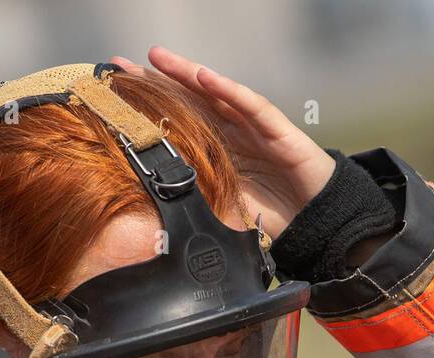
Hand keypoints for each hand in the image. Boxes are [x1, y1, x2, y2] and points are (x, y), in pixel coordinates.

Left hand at [110, 46, 335, 239]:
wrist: (320, 224)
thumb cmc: (276, 218)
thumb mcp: (225, 212)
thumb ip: (198, 202)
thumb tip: (154, 213)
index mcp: (218, 152)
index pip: (177, 123)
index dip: (147, 110)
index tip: (113, 99)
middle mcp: (232, 133)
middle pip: (188, 100)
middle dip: (155, 81)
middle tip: (119, 65)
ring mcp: (254, 128)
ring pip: (215, 95)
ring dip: (185, 74)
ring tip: (156, 58)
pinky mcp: (278, 132)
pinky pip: (251, 107)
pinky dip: (229, 91)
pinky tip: (205, 77)